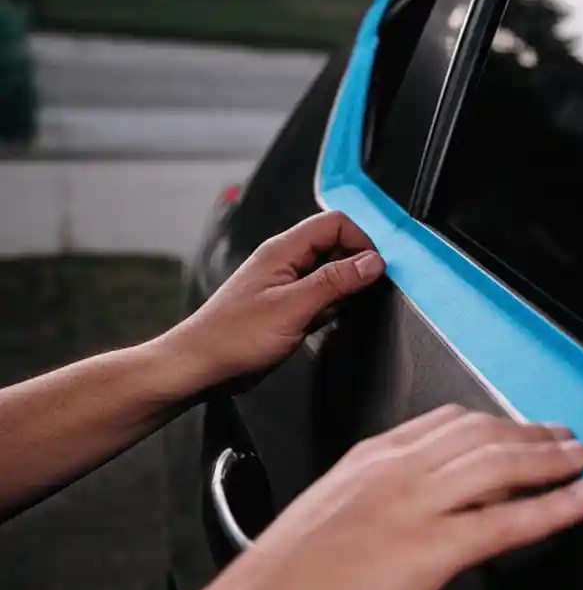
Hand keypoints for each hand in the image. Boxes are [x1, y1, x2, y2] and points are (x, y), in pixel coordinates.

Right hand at [116, 406, 582, 589]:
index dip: (495, 423)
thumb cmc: (280, 589)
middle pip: (482, 434)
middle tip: (563, 438)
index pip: (445, 422)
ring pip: (501, 464)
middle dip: (531, 434)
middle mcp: (393, 472)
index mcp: (366, 461)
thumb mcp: (330, 519)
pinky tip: (580, 500)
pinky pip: (509, 521)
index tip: (520, 428)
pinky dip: (556, 506)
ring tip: (580, 460)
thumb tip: (422, 506)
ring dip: (551, 459)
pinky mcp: (427, 551)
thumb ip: (377, 501)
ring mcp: (412, 508)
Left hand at [162, 211, 384, 390]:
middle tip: (360, 293)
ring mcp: (285, 284)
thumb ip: (335, 282)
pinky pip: (320, 296)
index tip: (375, 269)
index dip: (361, 241)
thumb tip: (372, 262)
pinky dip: (329, 308)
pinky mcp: (286, 306)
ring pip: (329, 273)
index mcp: (283, 250)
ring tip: (332, 314)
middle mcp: (285, 261)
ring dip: (342, 290)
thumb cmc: (234, 337)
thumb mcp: (293, 307)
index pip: (335, 223)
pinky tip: (322, 325)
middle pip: (335, 245)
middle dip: (355, 266)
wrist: (200, 366)